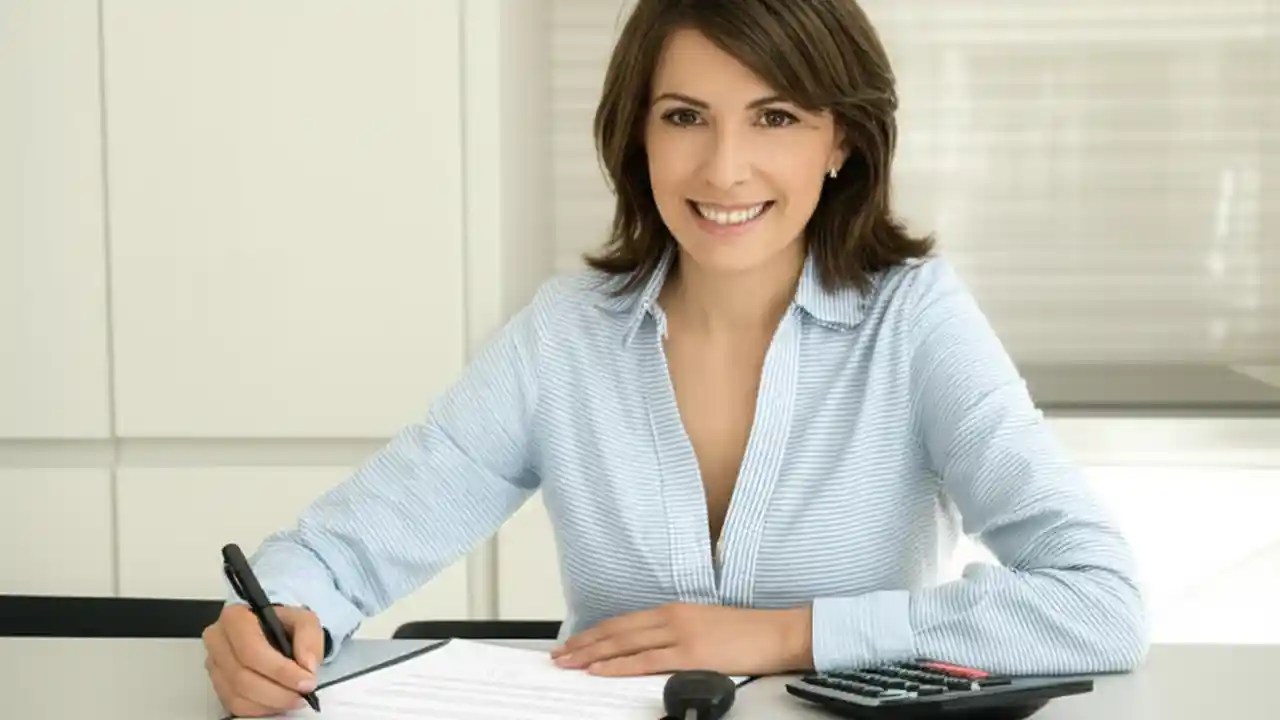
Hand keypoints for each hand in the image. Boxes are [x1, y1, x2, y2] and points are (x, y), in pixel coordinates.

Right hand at [202, 604, 323, 716]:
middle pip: (241, 675)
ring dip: (272, 702)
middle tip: (303, 693)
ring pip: (238, 694)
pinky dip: (261, 708)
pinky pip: (235, 705)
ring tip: (296, 698)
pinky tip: (279, 702)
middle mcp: (217, 641)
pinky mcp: (218, 686)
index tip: (305, 680)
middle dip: (278, 690)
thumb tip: (306, 666)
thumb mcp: (303, 620)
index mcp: (235, 618)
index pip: (251, 649)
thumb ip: (309, 637)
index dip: (279, 670)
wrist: (274, 634)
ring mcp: (215, 666)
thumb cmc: (284, 625)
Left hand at [550, 602, 812, 676]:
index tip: (572, 644)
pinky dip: (618, 665)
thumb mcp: (703, 626)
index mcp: (674, 610)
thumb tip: (648, 650)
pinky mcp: (691, 654)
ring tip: (568, 664)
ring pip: (624, 644)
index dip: (595, 633)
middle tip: (558, 656)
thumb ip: (675, 634)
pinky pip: (645, 661)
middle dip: (583, 644)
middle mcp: (671, 618)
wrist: (776, 633)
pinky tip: (599, 670)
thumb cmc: (744, 634)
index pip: (623, 622)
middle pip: (617, 631)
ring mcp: (680, 635)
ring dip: (591, 655)